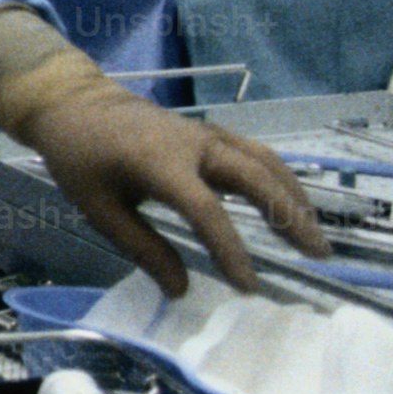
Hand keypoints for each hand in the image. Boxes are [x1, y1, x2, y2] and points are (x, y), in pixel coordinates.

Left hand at [9, 79, 328, 295]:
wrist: (74, 103)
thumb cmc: (80, 157)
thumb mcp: (98, 208)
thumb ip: (142, 248)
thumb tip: (181, 290)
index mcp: (159, 162)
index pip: (206, 210)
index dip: (230, 249)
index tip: (248, 286)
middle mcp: (193, 144)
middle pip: (255, 177)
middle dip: (290, 217)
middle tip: (318, 256)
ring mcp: (206, 133)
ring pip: (264, 161)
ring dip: (294, 198)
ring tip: (314, 238)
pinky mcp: (211, 132)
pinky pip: (256, 153)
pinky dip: (281, 179)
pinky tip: (291, 206)